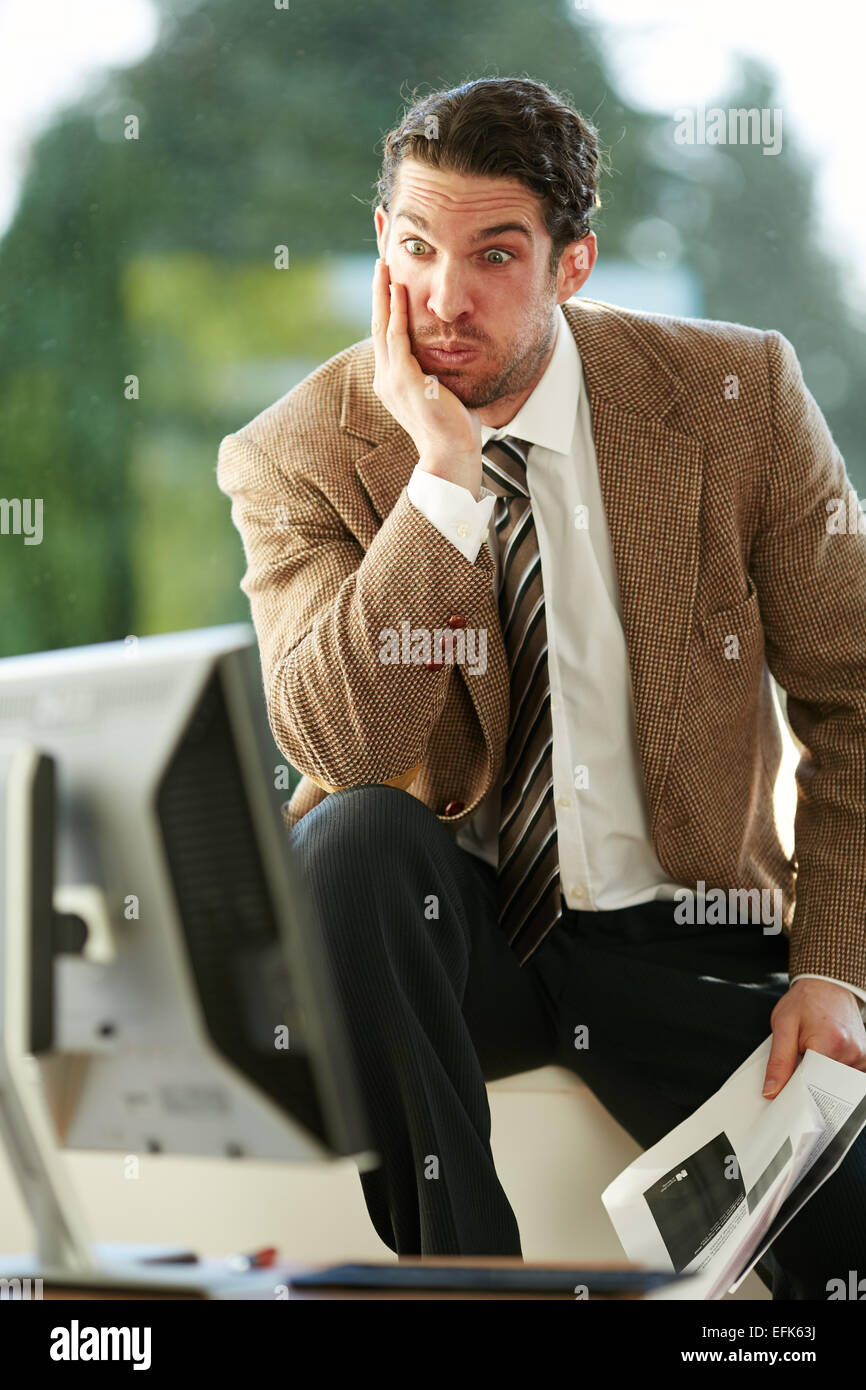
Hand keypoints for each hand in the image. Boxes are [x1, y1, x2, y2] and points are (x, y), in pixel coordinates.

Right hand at [371, 258, 482, 497]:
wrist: (453, 453)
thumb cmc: (455, 427)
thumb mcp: (443, 391)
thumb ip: (437, 371)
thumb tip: (450, 355)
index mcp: (392, 382)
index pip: (386, 336)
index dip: (385, 307)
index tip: (389, 282)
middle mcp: (385, 379)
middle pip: (377, 325)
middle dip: (378, 292)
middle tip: (380, 262)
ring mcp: (391, 380)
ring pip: (382, 326)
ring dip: (383, 293)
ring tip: (384, 266)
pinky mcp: (403, 380)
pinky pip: (396, 337)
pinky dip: (395, 311)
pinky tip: (398, 289)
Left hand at [762, 978, 865, 1096]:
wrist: (827, 986)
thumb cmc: (805, 1001)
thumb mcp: (783, 1026)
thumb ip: (778, 1062)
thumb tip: (772, 1090)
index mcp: (830, 1043)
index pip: (811, 1085)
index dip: (794, 1089)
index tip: (782, 1091)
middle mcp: (851, 1052)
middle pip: (825, 1087)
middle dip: (808, 1082)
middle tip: (798, 1062)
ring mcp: (861, 1056)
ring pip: (835, 1084)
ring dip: (820, 1076)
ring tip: (813, 1052)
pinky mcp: (864, 1059)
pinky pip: (845, 1077)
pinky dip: (831, 1072)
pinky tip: (824, 1055)